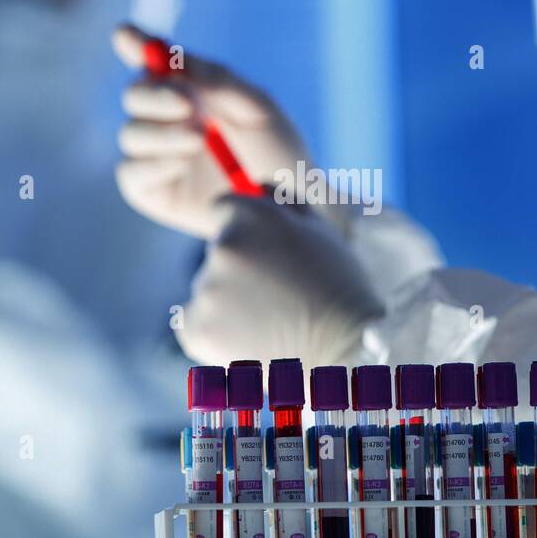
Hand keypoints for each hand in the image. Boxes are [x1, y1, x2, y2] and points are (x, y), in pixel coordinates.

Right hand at [112, 24, 308, 238]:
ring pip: (131, 134)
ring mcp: (156, 156)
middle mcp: (166, 120)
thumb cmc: (279, 151)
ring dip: (162, 133)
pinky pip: (131, 173)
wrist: (291, 208)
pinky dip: (152, 164)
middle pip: (134, 96)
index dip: (134, 44)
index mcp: (189, 90)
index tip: (125, 36)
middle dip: (155, 95)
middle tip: (188, 103)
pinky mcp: (153, 193)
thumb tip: (174, 59)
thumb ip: (219, 79)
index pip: (151, 61)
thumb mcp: (258, 108)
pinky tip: (183, 163)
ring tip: (199, 140)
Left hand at [177, 196, 384, 367]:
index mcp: (252, 215)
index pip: (223, 209)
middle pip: (218, 251)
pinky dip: (214, 331)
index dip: (244, 230)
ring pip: (208, 288)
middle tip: (277, 296)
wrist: (342, 352)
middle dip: (239, 267)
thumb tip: (258, 185)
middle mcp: (224, 246)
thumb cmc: (340, 289)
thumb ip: (286, 202)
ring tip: (270, 322)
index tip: (264, 254)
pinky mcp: (196, 327)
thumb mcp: (322, 232)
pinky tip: (249, 338)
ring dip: (228, 300)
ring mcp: (207, 288)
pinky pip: (194, 321)